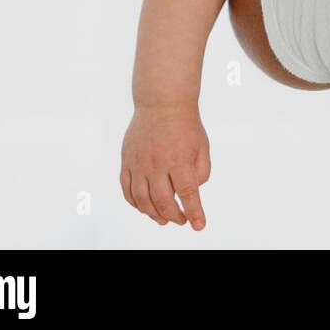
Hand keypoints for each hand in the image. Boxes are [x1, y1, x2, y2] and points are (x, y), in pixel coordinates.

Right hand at [120, 103, 211, 229]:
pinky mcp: (127, 161)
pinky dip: (135, 203)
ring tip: (164, 219)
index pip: (187, 193)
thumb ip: (201, 171)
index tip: (198, 225)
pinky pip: (127, 189)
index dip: (194, 212)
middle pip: (163, 201)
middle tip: (181, 220)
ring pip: (142, 199)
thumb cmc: (185, 125)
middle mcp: (157, 164)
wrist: (162, 104)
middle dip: (174, 216)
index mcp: (179, 160)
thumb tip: (193, 191)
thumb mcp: (203, 146)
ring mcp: (139, 164)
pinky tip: (144, 207)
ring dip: (153, 214)